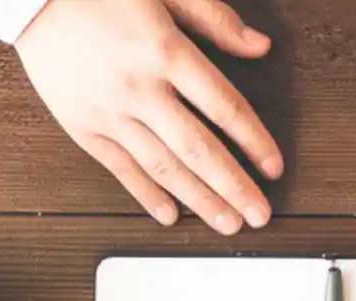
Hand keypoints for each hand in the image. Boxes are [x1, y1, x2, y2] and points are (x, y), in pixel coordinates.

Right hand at [15, 0, 282, 234]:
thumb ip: (215, 19)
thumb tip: (260, 46)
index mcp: (165, 51)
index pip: (224, 107)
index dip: (254, 141)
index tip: (274, 168)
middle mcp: (139, 88)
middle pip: (198, 148)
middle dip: (233, 187)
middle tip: (260, 216)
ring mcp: (108, 112)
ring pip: (163, 166)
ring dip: (199, 200)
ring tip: (227, 224)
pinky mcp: (81, 126)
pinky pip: (120, 168)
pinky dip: (146, 195)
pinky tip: (170, 216)